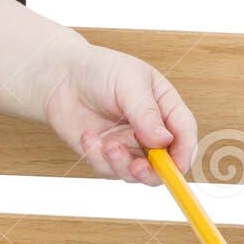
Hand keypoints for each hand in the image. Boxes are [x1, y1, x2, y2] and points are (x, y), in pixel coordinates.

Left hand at [41, 42, 197, 184]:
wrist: (59, 76)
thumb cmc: (99, 70)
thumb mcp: (128, 83)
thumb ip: (146, 113)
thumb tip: (164, 141)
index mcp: (165, 107)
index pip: (184, 134)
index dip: (184, 152)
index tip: (177, 166)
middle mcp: (151, 130)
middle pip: (165, 164)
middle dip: (154, 171)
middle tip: (138, 167)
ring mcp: (128, 145)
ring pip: (136, 172)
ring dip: (121, 164)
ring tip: (105, 143)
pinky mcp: (105, 155)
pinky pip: (108, 170)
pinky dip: (98, 157)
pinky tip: (87, 136)